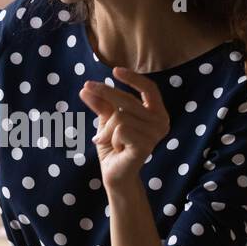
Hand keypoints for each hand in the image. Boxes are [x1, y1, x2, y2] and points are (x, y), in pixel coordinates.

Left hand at [79, 67, 169, 187]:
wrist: (114, 174)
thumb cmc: (114, 147)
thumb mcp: (107, 121)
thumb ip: (101, 104)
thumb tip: (85, 89)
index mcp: (157, 113)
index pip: (149, 89)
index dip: (133, 78)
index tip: (114, 70)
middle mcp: (161, 122)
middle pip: (128, 99)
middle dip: (104, 92)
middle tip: (85, 88)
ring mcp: (155, 135)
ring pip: (120, 116)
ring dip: (107, 128)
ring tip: (109, 140)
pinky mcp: (146, 146)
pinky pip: (120, 129)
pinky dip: (111, 137)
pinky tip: (116, 148)